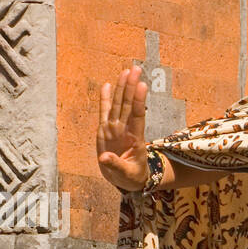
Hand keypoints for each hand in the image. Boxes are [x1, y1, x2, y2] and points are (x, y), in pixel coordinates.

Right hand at [97, 64, 148, 190]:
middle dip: (132, 87)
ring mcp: (115, 128)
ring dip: (123, 88)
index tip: (142, 86)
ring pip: (119, 105)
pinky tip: (108, 85)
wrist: (124, 179)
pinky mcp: (105, 130)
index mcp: (134, 139)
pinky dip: (106, 99)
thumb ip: (116, 165)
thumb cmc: (130, 177)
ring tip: (126, 71)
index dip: (139, 101)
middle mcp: (125, 129)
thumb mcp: (126, 175)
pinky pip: (105, 112)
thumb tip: (104, 158)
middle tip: (136, 69)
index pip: (137, 116)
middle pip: (129, 105)